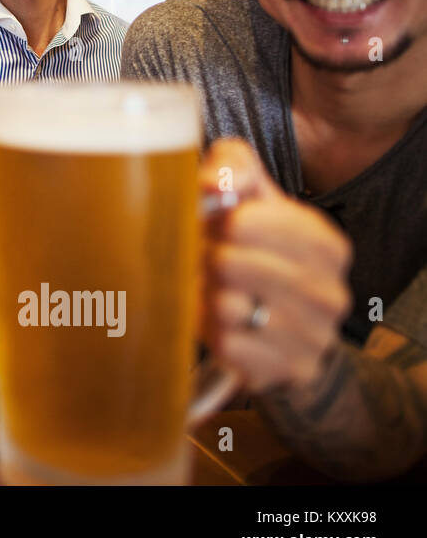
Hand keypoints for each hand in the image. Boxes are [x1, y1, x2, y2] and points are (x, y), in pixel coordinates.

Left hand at [200, 138, 352, 394]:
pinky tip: (220, 322)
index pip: (248, 222)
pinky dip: (212, 332)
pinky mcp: (291, 371)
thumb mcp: (251, 198)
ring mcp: (315, 337)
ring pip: (227, 307)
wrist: (280, 328)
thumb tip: (216, 183)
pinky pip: (228, 345)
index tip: (214, 226)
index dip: (216, 223)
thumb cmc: (256, 251)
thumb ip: (234, 167)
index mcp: (327, 245)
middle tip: (206, 261)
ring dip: (205, 297)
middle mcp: (331, 293)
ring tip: (212, 290)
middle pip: (231, 265)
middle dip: (206, 260)